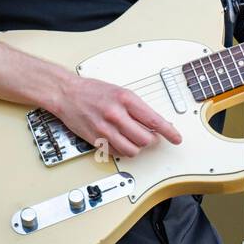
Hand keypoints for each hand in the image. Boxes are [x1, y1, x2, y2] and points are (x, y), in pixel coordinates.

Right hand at [56, 75, 182, 158]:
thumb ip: (138, 107)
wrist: (67, 93)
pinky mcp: (96, 139)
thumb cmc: (93, 91)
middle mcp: (116, 114)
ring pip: (132, 149)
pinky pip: (117, 152)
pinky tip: (121, 141)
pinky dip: (123, 150)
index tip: (176, 138)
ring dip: (137, 147)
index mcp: (126, 99)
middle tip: (150, 136)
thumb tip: (155, 122)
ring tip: (135, 140)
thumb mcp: (121, 92)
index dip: (169, 132)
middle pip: (145, 139)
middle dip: (151, 140)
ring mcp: (105, 128)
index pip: (154, 120)